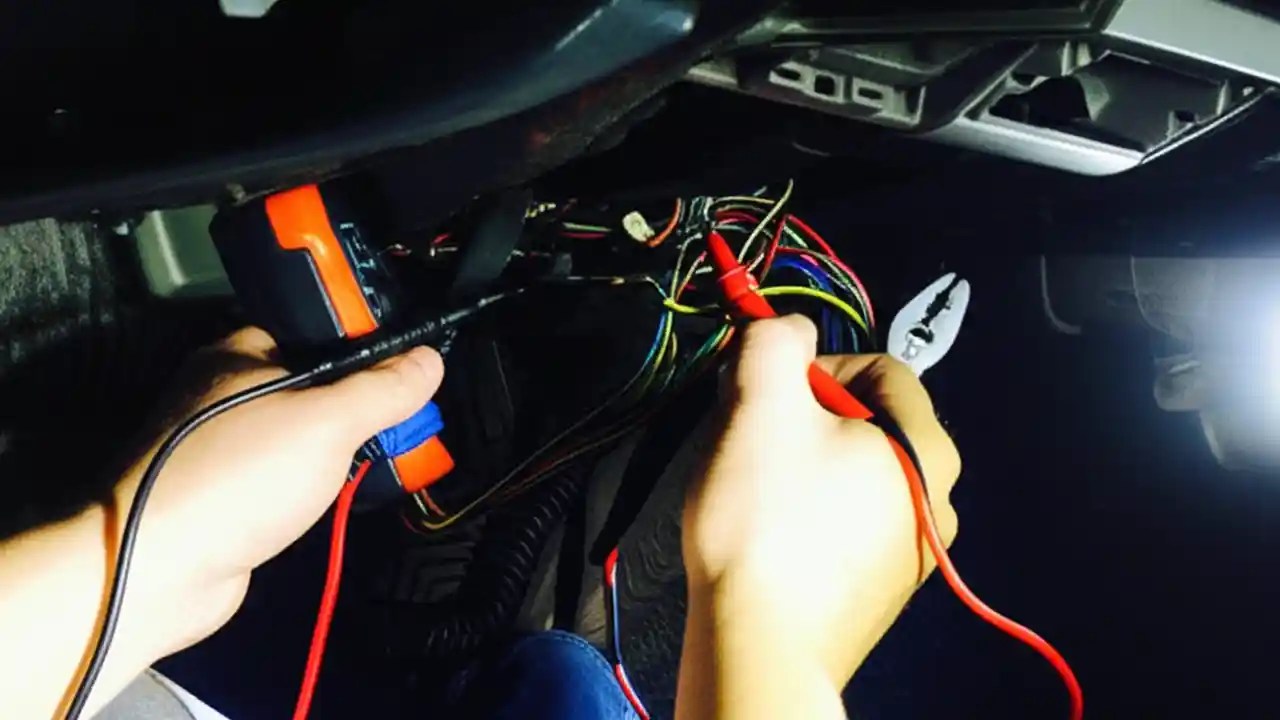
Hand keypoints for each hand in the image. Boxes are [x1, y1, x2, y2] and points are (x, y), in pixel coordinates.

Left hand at [112, 327, 443, 658]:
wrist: (159, 570)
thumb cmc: (242, 476)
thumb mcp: (328, 423)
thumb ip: (382, 389)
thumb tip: (431, 359)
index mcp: (237, 353)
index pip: (312, 328)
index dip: (363, 343)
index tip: (410, 364)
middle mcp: (221, 394)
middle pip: (310, 384)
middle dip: (358, 403)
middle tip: (407, 419)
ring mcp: (217, 448)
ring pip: (298, 434)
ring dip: (338, 448)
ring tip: (388, 456)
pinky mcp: (220, 496)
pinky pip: (282, 475)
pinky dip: (311, 483)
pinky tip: (340, 493)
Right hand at [683, 315, 959, 686]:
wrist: (760, 646)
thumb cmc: (767, 521)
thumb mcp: (760, 403)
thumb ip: (774, 342)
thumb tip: (786, 330)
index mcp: (928, 448)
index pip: (881, 367)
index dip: (819, 365)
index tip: (773, 393)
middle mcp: (938, 500)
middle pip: (866, 422)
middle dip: (806, 418)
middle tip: (756, 439)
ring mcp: (912, 553)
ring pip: (852, 475)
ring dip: (803, 468)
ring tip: (757, 492)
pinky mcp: (879, 592)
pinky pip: (845, 526)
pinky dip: (809, 517)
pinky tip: (769, 536)